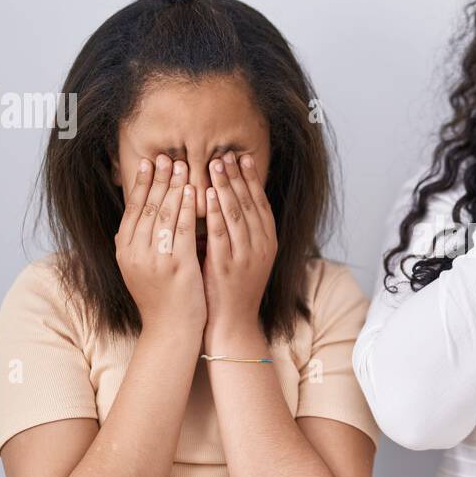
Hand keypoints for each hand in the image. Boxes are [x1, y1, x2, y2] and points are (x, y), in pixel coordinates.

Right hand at [115, 155, 205, 335]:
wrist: (171, 329)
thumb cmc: (161, 297)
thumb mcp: (140, 267)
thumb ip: (140, 241)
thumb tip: (140, 212)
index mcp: (124, 249)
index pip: (133, 208)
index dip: (141, 183)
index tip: (148, 162)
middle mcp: (135, 251)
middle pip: (148, 205)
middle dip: (159, 178)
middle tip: (168, 155)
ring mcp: (155, 258)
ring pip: (165, 212)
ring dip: (175, 186)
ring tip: (184, 165)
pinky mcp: (176, 264)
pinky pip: (183, 228)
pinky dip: (189, 207)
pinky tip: (195, 191)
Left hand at [203, 152, 276, 348]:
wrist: (232, 323)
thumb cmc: (232, 289)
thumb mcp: (244, 258)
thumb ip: (240, 233)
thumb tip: (227, 202)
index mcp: (268, 243)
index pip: (260, 204)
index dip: (252, 179)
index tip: (242, 158)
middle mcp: (261, 247)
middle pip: (249, 203)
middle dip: (237, 176)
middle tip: (226, 153)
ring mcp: (245, 256)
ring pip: (236, 213)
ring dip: (226, 186)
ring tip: (215, 164)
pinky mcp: (227, 265)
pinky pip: (221, 232)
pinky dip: (215, 210)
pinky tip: (207, 193)